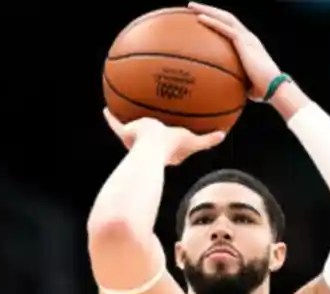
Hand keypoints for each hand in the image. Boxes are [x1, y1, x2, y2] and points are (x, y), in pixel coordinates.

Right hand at [103, 109, 224, 165]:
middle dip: (150, 129)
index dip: (170, 138)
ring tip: (125, 110)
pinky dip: (111, 118)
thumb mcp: (193, 142)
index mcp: (165, 149)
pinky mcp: (125, 133)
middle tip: (150, 120)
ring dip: (129, 122)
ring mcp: (136, 140)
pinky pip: (116, 124)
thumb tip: (224, 134)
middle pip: (149, 135)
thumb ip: (208, 140)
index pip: (168, 143)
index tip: (171, 133)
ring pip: (131, 129)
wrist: (152, 147)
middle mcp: (149, 145)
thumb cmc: (173, 147)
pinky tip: (105, 108)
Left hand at [189, 2, 283, 100]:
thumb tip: (221, 91)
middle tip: (192, 7)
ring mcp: (246, 38)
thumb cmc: (261, 90)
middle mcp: (247, 37)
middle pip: (225, 17)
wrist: (274, 88)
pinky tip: (199, 18)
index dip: (217, 19)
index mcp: (248, 44)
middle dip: (209, 10)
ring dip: (207, 10)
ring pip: (224, 17)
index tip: (201, 17)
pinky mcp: (244, 42)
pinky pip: (225, 28)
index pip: (230, 26)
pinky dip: (212, 22)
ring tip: (191, 7)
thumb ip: (234, 82)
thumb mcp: (244, 83)